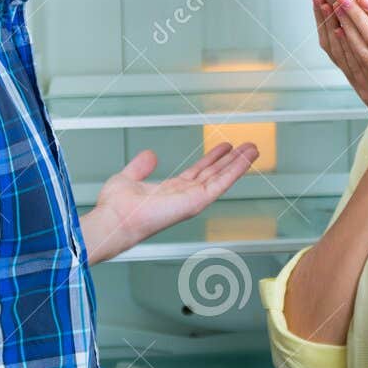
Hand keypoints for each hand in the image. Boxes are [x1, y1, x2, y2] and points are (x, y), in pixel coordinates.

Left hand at [81, 144, 256, 263]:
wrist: (115, 220)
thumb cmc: (116, 209)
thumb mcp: (128, 178)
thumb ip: (140, 167)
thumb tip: (149, 155)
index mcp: (171, 191)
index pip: (198, 172)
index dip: (212, 159)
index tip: (224, 148)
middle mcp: (184, 196)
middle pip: (214, 174)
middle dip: (231, 160)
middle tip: (246, 147)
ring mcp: (193, 199)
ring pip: (221, 177)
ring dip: (239, 163)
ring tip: (252, 149)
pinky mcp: (197, 201)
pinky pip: (221, 183)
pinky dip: (235, 170)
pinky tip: (246, 159)